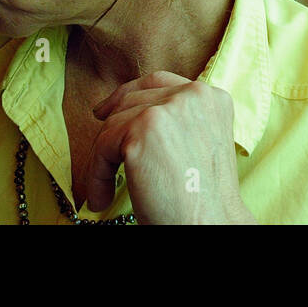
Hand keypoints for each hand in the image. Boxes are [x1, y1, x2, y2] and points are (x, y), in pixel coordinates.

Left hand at [85, 71, 255, 223]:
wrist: (209, 224)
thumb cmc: (202, 198)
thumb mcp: (199, 143)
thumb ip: (177, 120)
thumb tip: (125, 111)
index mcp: (211, 97)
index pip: (159, 82)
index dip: (130, 94)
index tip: (107, 111)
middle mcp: (193, 94)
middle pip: (133, 100)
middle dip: (112, 130)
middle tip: (100, 155)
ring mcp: (168, 110)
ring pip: (115, 123)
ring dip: (103, 159)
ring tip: (105, 191)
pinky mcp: (143, 131)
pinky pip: (103, 146)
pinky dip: (96, 174)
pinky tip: (102, 198)